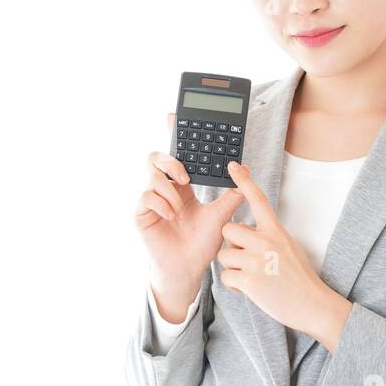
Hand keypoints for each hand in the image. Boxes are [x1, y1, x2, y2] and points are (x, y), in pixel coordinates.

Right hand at [135, 113, 245, 294]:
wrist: (189, 268)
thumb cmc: (202, 243)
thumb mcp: (222, 215)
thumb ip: (232, 193)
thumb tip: (244, 169)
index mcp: (182, 184)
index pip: (177, 153)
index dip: (173, 134)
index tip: (172, 116)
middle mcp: (165, 188)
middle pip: (157, 157)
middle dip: (171, 161)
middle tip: (185, 177)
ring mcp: (152, 200)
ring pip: (152, 175)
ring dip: (169, 190)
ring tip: (180, 208)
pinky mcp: (142, 214)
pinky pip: (146, 197)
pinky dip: (161, 204)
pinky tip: (172, 217)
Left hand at [219, 160, 352, 348]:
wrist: (312, 305)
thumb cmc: (300, 278)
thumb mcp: (288, 247)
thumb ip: (268, 236)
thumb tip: (247, 231)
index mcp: (276, 231)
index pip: (258, 200)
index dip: (245, 181)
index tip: (233, 165)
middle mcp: (265, 241)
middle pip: (228, 230)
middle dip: (231, 244)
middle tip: (247, 259)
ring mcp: (256, 261)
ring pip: (223, 255)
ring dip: (232, 267)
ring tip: (251, 277)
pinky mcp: (249, 281)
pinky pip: (226, 277)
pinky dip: (234, 286)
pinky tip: (250, 289)